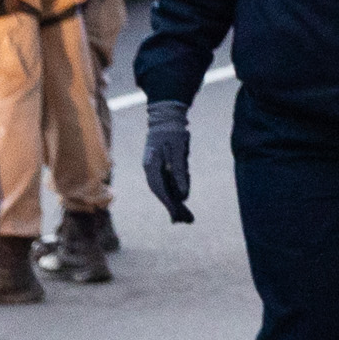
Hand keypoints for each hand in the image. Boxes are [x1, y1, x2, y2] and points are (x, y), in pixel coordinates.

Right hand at [142, 101, 193, 223]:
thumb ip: (181, 172)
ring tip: (188, 218)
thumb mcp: (179, 151)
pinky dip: (175, 193)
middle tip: (188, 221)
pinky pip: (168, 184)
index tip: (178, 217)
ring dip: (176, 203)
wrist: (167, 118)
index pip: (160, 190)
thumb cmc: (173, 133)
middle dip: (174, 208)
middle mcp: (150, 169)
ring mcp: (154, 168)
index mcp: (151, 166)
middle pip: (162, 193)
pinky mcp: (160, 167)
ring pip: (165, 190)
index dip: (170, 205)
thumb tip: (184, 195)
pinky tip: (183, 202)